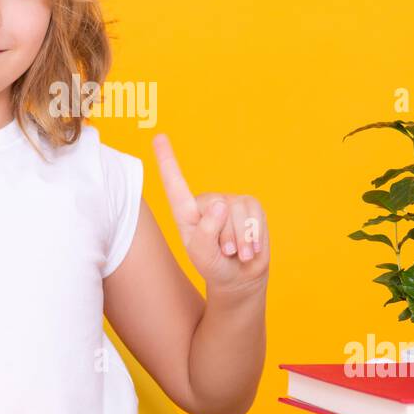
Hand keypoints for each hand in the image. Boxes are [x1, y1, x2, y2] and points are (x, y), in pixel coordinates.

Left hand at [153, 133, 269, 294]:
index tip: (159, 137)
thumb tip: (221, 203)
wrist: (239, 276)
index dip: (167, 160)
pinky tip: (251, 248)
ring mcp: (230, 201)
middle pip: (218, 211)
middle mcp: (207, 202)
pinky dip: (255, 236)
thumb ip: (206, 232)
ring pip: (238, 214)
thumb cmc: (213, 265)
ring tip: (238, 253)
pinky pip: (255, 216)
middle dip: (225, 239)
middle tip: (224, 254)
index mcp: (187, 212)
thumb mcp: (202, 256)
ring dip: (241, 241)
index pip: (175, 185)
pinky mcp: (251, 204)